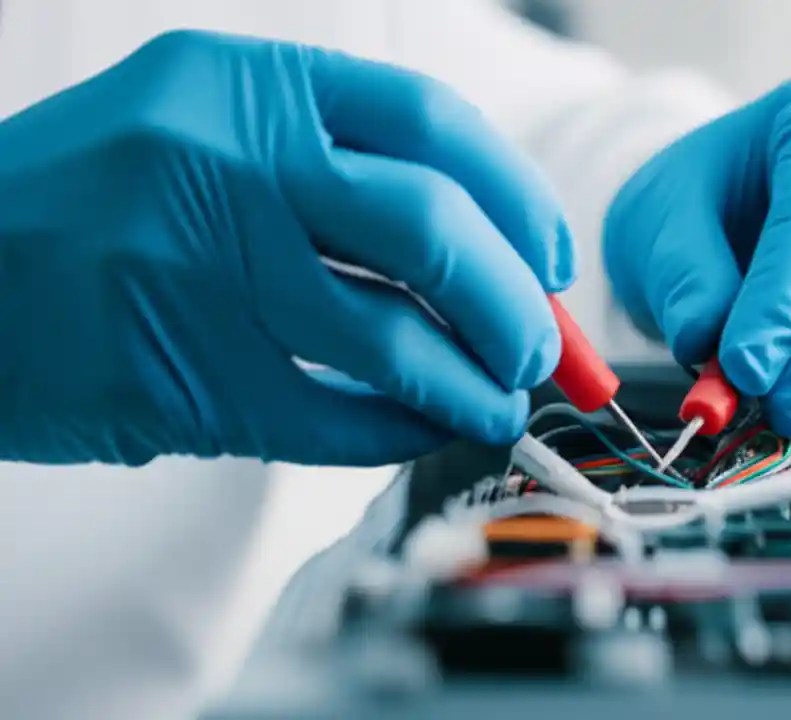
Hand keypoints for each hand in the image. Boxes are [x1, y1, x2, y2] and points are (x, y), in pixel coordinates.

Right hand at [0, 31, 572, 464]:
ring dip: (471, 383)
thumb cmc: (86, 207)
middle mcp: (225, 161)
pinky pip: (333, 418)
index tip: (552, 255)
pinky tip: (422, 428)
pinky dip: (399, 432)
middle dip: (516, 301)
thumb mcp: (199, 134)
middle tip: (539, 347)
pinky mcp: (178, 378)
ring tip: (498, 401)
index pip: (430, 126)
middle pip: (434, 229)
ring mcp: (196, 271)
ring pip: (394, 339)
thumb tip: (494, 257)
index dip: (517, 196)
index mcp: (243, 87)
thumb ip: (332, 177)